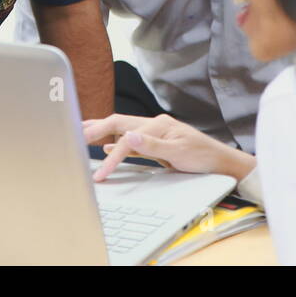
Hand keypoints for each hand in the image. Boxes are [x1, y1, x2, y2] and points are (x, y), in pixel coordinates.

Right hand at [82, 113, 255, 182]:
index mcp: (157, 125)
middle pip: (118, 124)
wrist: (221, 162)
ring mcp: (154, 133)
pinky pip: (130, 142)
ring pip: (121, 130)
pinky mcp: (156, 143)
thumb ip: (152, 145)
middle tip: (74, 135)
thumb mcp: (179, 152)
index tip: (99, 173)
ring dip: (102, 132)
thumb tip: (127, 138)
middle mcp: (153, 125)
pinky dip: (115, 143)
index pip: (125, 138)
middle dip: (95, 128)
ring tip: (82, 132)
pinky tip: (106, 147)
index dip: (110, 155)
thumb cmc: (203, 156)